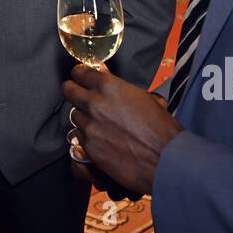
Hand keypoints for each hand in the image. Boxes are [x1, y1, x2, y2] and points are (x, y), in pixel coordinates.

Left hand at [63, 64, 181, 195]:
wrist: (164, 159)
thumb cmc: (161, 128)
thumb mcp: (144, 98)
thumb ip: (119, 87)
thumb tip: (105, 75)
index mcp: (109, 87)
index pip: (80, 73)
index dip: (81, 75)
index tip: (82, 78)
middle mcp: (94, 104)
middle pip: (68, 90)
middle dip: (74, 92)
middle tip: (81, 96)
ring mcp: (89, 126)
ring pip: (73, 115)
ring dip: (82, 117)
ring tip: (97, 123)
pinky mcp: (89, 147)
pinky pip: (79, 137)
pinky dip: (86, 137)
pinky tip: (100, 139)